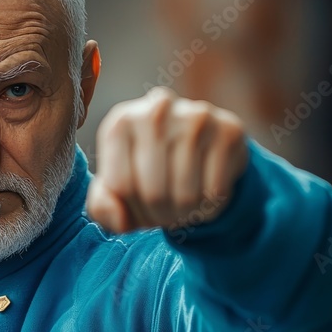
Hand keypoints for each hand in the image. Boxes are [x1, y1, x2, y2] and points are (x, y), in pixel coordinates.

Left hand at [86, 87, 248, 233]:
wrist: (197, 146)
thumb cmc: (146, 171)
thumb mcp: (114, 190)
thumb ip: (102, 208)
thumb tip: (120, 220)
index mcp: (120, 122)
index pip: (120, 187)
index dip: (131, 211)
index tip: (139, 208)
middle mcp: (156, 110)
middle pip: (154, 193)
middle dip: (159, 215)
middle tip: (164, 212)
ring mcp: (195, 116)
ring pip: (186, 196)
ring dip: (185, 214)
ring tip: (182, 205)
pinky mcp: (228, 129)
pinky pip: (216, 192)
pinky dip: (210, 207)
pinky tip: (205, 194)